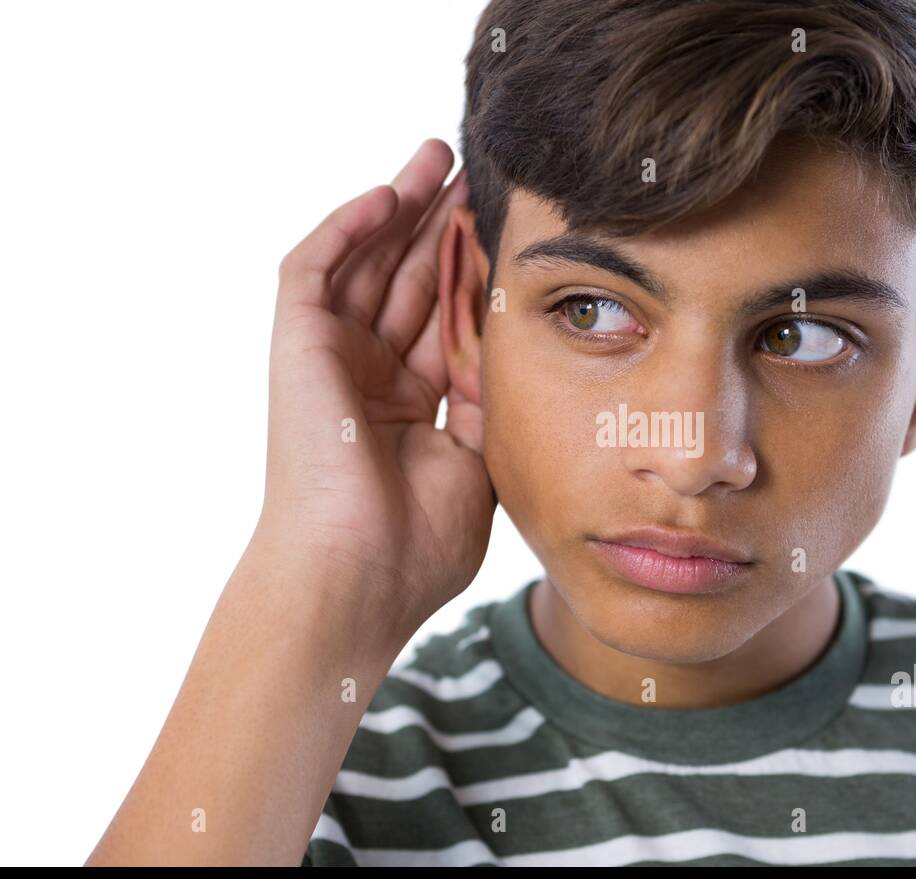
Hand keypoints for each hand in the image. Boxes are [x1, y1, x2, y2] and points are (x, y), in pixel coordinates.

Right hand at [260, 138, 493, 638]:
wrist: (358, 576)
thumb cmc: (417, 541)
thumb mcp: (476, 457)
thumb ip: (486, 397)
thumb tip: (511, 346)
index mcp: (406, 406)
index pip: (444, 319)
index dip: (474, 272)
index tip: (511, 230)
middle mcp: (366, 376)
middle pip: (407, 280)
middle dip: (439, 225)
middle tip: (478, 173)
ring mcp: (329, 360)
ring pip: (364, 263)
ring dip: (398, 208)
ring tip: (440, 155)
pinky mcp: (295, 347)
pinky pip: (314, 271)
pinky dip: (347, 229)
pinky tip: (389, 194)